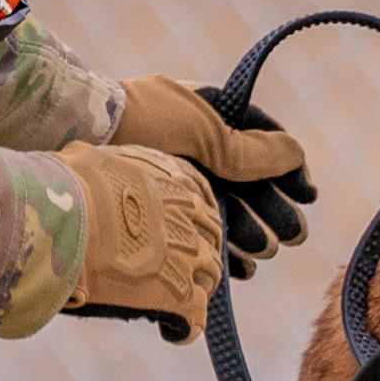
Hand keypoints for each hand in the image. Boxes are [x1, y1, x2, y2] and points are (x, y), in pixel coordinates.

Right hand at [56, 143, 226, 342]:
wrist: (62, 220)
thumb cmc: (63, 187)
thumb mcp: (86, 159)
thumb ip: (98, 164)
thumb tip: (78, 158)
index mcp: (170, 180)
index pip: (199, 199)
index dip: (191, 218)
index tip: (182, 229)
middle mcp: (186, 216)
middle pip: (210, 236)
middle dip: (199, 251)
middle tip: (181, 266)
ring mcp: (187, 255)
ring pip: (210, 274)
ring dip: (196, 286)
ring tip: (178, 301)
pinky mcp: (177, 293)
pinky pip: (196, 314)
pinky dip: (188, 325)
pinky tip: (174, 331)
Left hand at [113, 77, 315, 280]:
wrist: (73, 136)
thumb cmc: (140, 122)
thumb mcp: (205, 133)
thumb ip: (251, 150)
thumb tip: (295, 155)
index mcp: (205, 113)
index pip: (260, 139)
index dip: (287, 169)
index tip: (306, 196)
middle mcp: (190, 143)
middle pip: (244, 180)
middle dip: (272, 208)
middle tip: (293, 237)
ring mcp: (169, 174)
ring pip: (221, 207)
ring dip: (249, 232)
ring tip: (265, 255)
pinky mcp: (149, 206)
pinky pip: (193, 228)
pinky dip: (217, 246)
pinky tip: (236, 267)